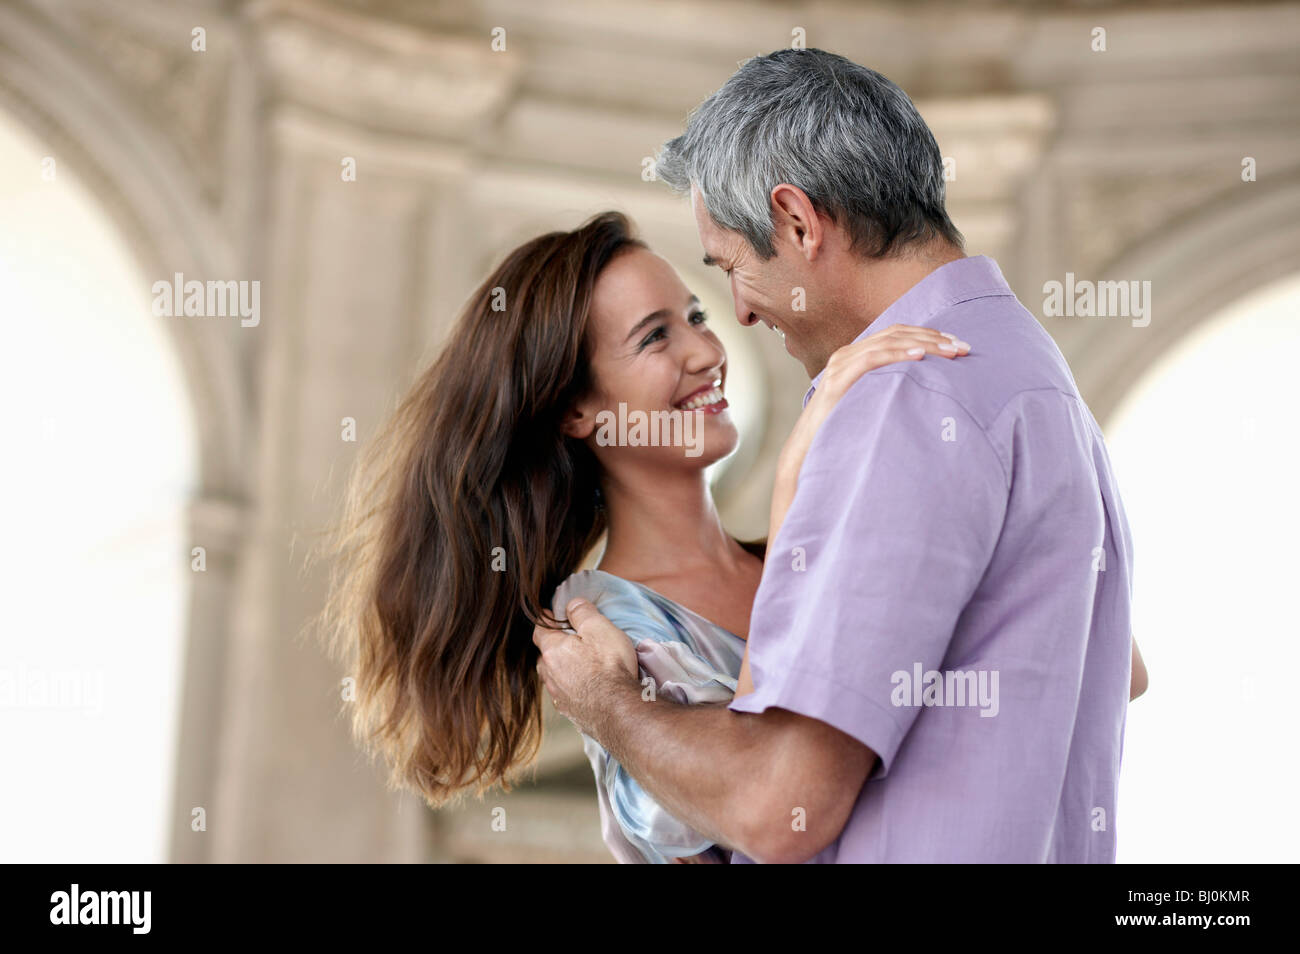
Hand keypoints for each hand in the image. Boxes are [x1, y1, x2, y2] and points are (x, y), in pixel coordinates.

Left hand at [533, 598, 640, 736]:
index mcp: (552, 650)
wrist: (618, 710)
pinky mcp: (571, 712)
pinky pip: (566, 695)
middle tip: (571, 642)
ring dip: (562, 670)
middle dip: (554, 648)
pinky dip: (572, 689)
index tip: (550, 615)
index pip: (539, 630)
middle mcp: (549, 674)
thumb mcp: (599, 628)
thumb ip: (582, 612)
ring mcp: (559, 696)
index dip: (545, 621)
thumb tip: (571, 604)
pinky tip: (586, 688)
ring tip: (579, 667)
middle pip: (544, 656)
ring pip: (553, 677)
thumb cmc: (609, 666)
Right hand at [770, 325, 970, 537]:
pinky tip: (920, 357)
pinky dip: (897, 355)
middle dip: (933, 338)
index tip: (957, 345)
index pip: (898, 334)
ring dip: (923, 345)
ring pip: (888, 343)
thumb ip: (891, 389)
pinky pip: (871, 360)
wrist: (809, 449)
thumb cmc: (843, 429)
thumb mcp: (872, 403)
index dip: (929, 335)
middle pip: (897, 334)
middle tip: (963, 348)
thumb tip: (929, 390)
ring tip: (949, 352)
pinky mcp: (837, 379)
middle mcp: (848, 354)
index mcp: (857, 356)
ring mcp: (841, 364)